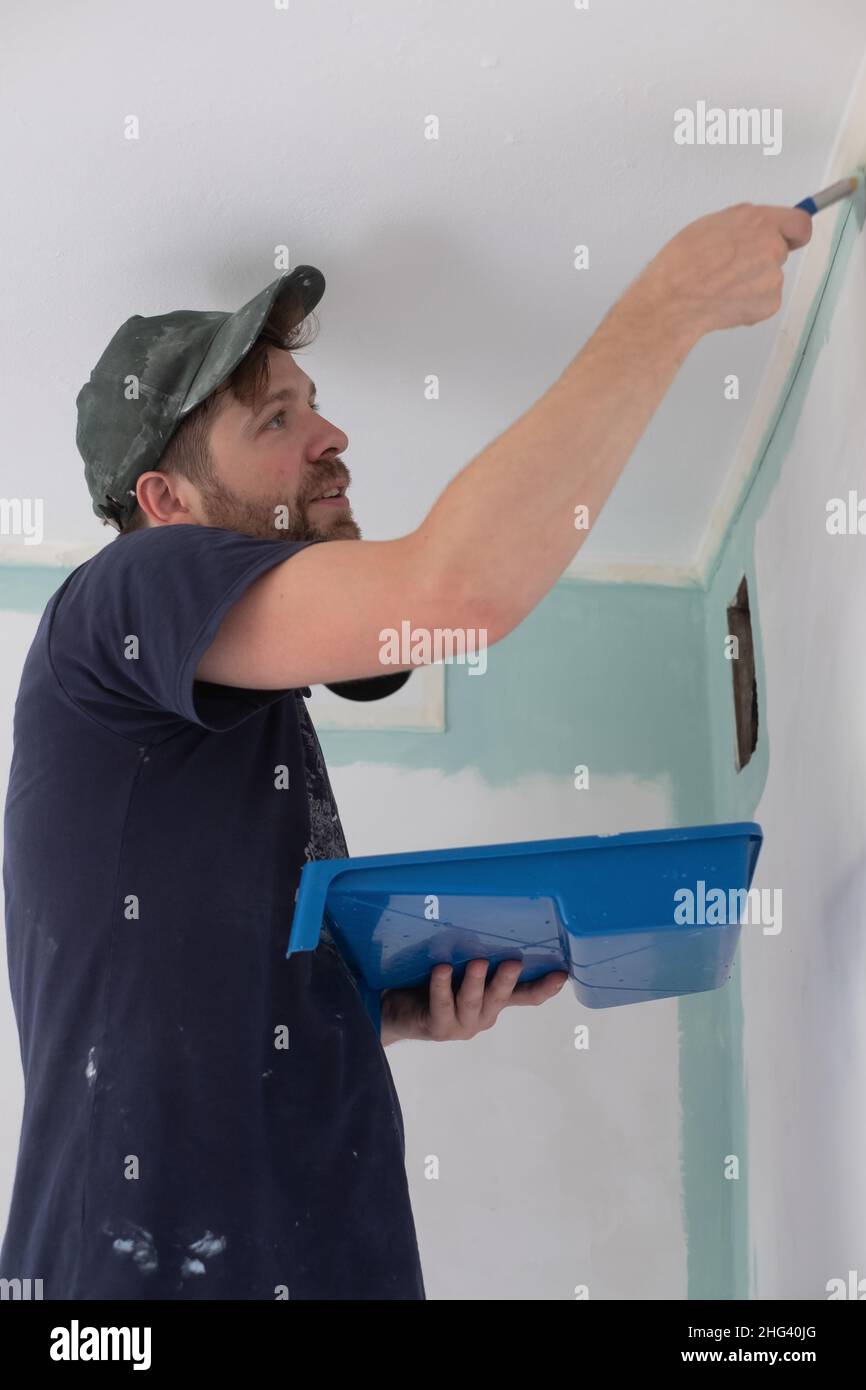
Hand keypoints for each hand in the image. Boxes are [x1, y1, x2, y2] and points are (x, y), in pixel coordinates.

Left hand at [380, 959, 568, 1044]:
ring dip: (475, 982)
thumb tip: (494, 919)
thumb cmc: (434, 984)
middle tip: (515, 962)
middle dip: (507, 980)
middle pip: (500, 998)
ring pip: (472, 1002)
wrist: (396, 1011)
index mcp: (495, 1001)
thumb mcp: (461, 970)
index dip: (544, 987)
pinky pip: (441, 1004)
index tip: (562, 974)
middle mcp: (483, 1015)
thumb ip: (480, 957)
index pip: (525, 996)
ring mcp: (462, 1024)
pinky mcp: (438, 1027)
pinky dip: (441, 987)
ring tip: (477, 963)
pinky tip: (441, 970)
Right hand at [638, 202, 812, 339]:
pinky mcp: (770, 303)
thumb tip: (757, 226)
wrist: (673, 301)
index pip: (799, 222)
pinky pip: (766, 299)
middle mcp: (771, 246)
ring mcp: (773, 277)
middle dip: (763, 257)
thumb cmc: (683, 265)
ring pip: (771, 276)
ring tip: (723, 285)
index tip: (793, 236)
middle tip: (734, 267)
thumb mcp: (711, 224)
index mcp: (758, 221)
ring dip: (754, 281)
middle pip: (781, 250)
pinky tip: (727, 300)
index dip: (794, 231)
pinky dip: (751, 302)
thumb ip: (744, 223)